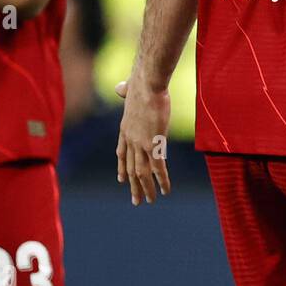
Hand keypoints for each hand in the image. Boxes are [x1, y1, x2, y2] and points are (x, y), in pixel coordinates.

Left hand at [115, 74, 171, 205]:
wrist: (147, 84)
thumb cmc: (142, 84)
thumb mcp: (131, 89)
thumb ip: (125, 91)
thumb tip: (119, 87)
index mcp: (125, 128)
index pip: (121, 152)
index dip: (121, 167)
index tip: (121, 180)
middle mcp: (130, 139)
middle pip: (130, 167)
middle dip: (133, 185)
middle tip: (136, 201)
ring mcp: (140, 143)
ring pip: (142, 172)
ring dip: (146, 188)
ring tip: (150, 201)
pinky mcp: (153, 144)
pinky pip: (158, 167)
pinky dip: (162, 180)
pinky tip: (166, 190)